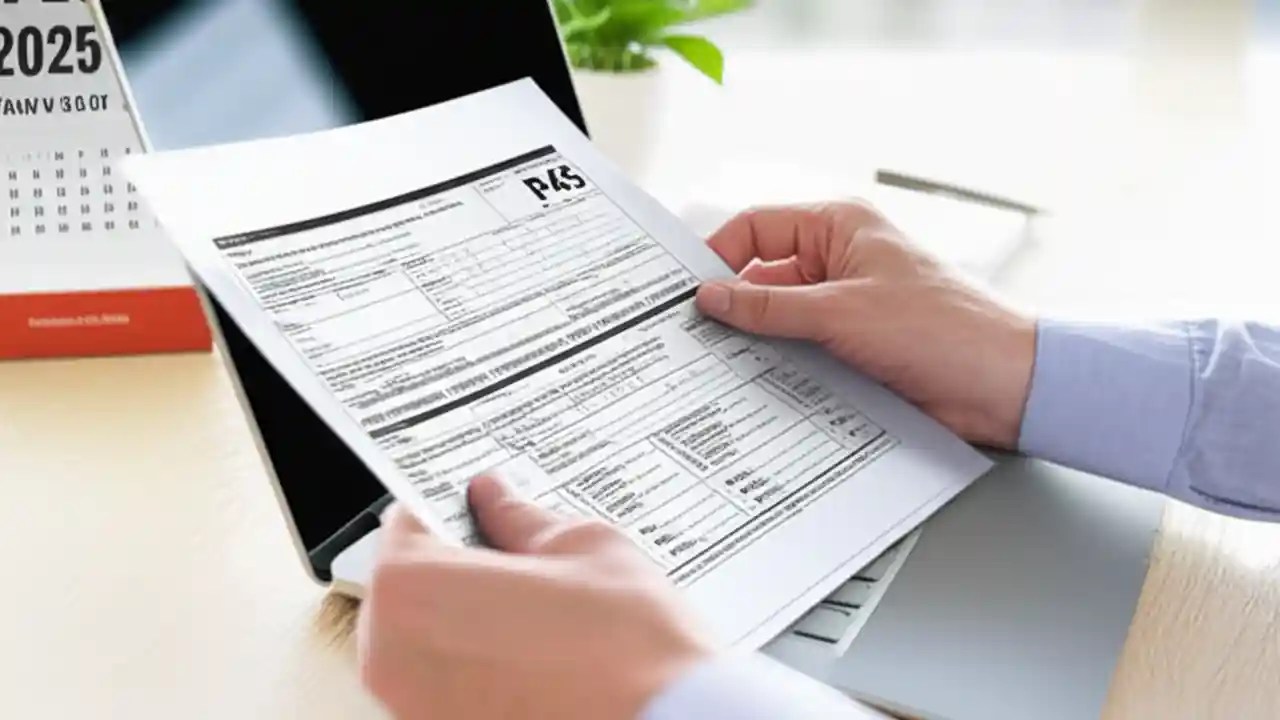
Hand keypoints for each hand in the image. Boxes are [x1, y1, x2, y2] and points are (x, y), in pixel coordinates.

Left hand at [356, 475, 714, 719]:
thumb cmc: (631, 652)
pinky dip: (480, 669)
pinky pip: (447, 688)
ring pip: (427, 642)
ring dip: (468, 623)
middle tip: (519, 566)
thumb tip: (496, 499)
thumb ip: (521, 519)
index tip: (477, 510)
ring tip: (537, 616)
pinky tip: (537, 659)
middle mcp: (394, 658)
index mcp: (413, 591)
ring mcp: (416, 709)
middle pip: (408, 589)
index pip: (406, 525)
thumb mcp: (583, 548)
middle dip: (456, 570)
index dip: (450, 510)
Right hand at [694, 202, 1035, 448]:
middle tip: (693, 335)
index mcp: (839, 226)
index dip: (718, 255)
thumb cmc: (943, 327)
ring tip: (721, 364)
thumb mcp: (842, 311)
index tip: (687, 293)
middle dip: (732, 305)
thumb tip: (711, 297)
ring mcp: (844, 305)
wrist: (1001, 385)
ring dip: (756, 341)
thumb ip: (770, 307)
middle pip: (761, 276)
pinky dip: (778, 366)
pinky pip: (799, 351)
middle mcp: (838, 261)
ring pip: (778, 319)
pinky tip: (757, 385)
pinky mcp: (851, 346)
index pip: (756, 228)